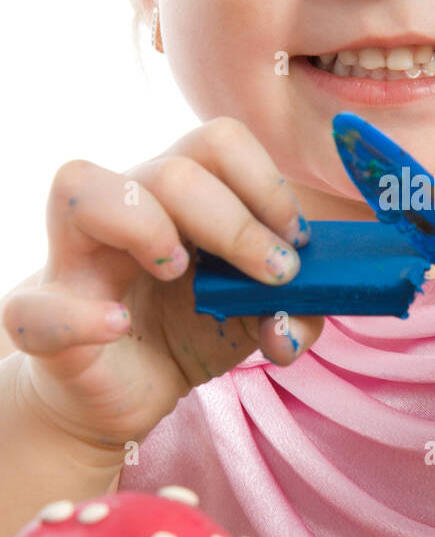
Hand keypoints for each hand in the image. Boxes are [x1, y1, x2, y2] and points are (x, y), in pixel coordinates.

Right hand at [1, 117, 322, 451]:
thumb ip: (294, 312)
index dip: (266, 184)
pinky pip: (35, 306)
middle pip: (172, 169)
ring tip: (180, 273)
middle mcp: (122, 209)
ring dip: (146, 226)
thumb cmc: (184, 331)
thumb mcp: (254, 317)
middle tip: (274, 273)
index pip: (217, 142)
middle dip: (238, 224)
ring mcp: (73, 259)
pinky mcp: (42, 319)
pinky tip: (117, 326)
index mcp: (177, 197)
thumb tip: (292, 323)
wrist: (119, 393)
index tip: (296, 240)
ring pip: (80, 188)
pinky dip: (78, 317)